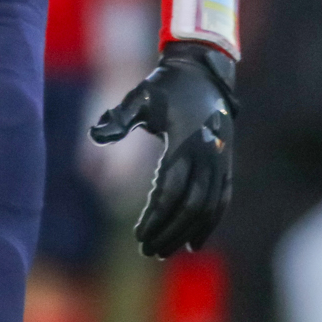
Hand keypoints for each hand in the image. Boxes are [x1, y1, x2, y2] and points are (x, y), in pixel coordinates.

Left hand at [90, 41, 235, 257]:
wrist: (202, 70)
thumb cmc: (165, 85)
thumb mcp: (140, 97)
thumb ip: (119, 118)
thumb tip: (95, 135)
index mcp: (184, 141)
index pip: (169, 190)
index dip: (154, 217)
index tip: (138, 235)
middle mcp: (207, 154)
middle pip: (190, 206)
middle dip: (168, 231)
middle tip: (147, 250)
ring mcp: (220, 160)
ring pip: (208, 208)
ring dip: (186, 232)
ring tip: (165, 250)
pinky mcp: (226, 162)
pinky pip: (222, 199)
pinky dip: (210, 223)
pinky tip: (195, 243)